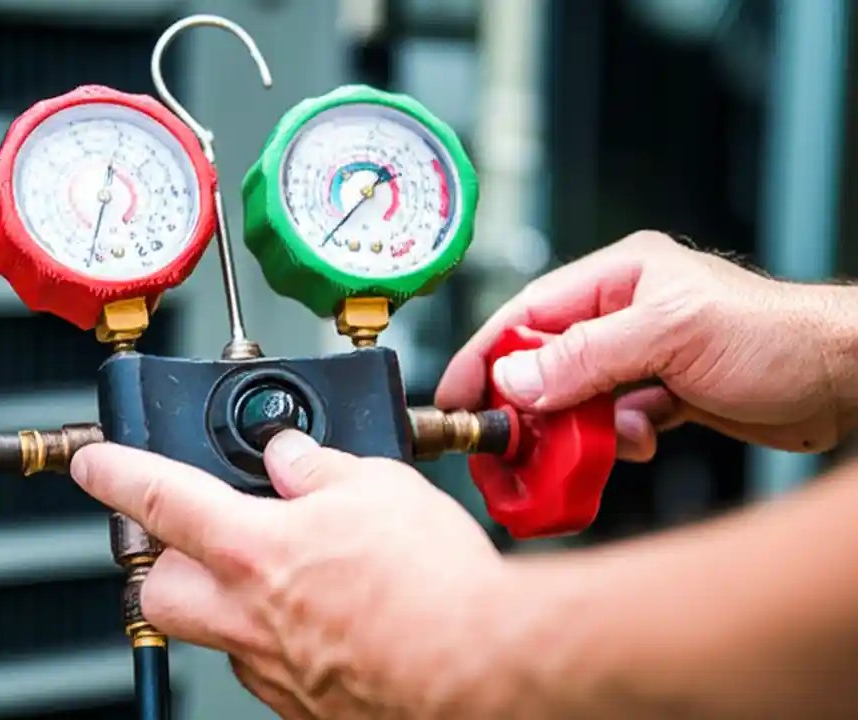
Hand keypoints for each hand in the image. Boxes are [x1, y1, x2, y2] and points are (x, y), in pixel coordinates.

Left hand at [72, 431, 526, 718]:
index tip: (94, 464)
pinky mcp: (307, 706)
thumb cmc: (435, 584)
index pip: (157, 498)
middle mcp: (249, 616)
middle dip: (162, 559)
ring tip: (290, 571)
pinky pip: (269, 667)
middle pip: (159, 588)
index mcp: (253, 548)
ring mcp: (275, 669)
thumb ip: (319, 469)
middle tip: (199, 533)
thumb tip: (291, 459)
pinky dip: (283, 638)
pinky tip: (329, 619)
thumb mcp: (379, 486)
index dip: (115, 473)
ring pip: (216, 632)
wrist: (484, 671)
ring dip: (230, 599)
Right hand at [436, 231, 856, 459]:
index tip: (458, 391)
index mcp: (618, 278)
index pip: (529, 312)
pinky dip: (614, 440)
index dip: (487, 351)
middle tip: (513, 438)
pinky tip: (639, 440)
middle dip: (531, 402)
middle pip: (546, 361)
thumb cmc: (776, 335)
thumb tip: (517, 377)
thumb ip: (587, 355)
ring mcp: (641, 357)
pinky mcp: (661, 396)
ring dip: (577, 428)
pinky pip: (611, 423)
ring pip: (575, 399)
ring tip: (589, 445)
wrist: (842, 381)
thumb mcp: (670, 335)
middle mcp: (624, 315)